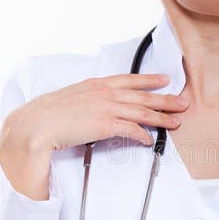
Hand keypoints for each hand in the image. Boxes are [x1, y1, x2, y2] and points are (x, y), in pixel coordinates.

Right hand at [1, 72, 189, 154]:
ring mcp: (106, 108)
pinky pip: (132, 130)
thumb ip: (86, 100)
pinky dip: (143, 135)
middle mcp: (104, 93)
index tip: (164, 79)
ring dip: (161, 118)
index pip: (129, 80)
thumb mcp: (69, 99)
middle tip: (181, 102)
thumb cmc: (46, 115)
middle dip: (165, 99)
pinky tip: (149, 140)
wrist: (36, 124)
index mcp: (95, 84)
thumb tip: (93, 109)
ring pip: (142, 112)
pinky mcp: (106, 125)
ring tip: (175, 122)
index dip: (149, 80)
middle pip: (142, 96)